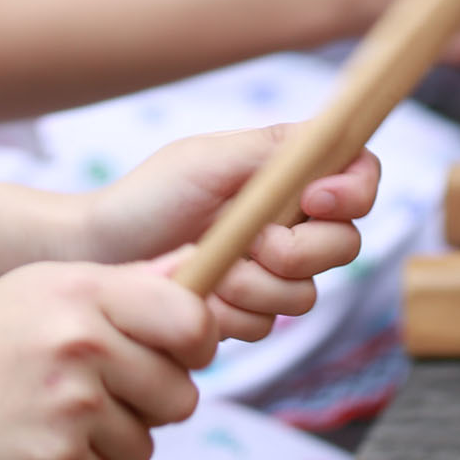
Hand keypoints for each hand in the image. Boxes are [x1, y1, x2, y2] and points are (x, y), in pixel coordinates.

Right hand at [0, 262, 217, 459]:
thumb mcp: (47, 286)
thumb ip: (126, 285)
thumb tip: (197, 269)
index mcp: (86, 292)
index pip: (190, 321)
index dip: (196, 344)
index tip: (178, 352)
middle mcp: (83, 345)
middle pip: (179, 397)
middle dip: (149, 404)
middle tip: (100, 392)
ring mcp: (69, 407)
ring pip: (142, 446)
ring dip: (107, 442)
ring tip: (54, 414)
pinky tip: (34, 439)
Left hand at [78, 125, 384, 339]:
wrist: (101, 253)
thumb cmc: (149, 196)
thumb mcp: (208, 161)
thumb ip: (273, 150)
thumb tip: (332, 135)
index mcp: (287, 175)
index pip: (358, 176)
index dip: (354, 192)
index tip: (315, 199)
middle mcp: (289, 222)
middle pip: (344, 245)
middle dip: (296, 251)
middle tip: (252, 244)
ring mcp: (271, 271)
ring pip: (305, 293)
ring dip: (254, 285)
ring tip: (210, 272)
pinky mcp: (248, 311)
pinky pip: (268, 324)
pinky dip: (231, 314)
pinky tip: (200, 297)